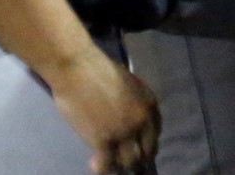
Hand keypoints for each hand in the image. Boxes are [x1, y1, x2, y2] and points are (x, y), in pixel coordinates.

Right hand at [46, 47, 160, 174]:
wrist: (79, 69)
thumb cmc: (100, 71)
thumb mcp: (129, 84)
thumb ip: (134, 102)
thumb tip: (129, 116)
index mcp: (150, 104)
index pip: (155, 134)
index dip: (146, 144)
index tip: (137, 147)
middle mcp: (142, 121)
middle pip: (147, 151)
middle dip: (139, 159)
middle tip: (126, 162)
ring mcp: (123, 133)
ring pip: (130, 162)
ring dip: (122, 166)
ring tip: (113, 166)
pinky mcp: (103, 141)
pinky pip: (108, 165)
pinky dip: (103, 169)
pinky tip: (96, 164)